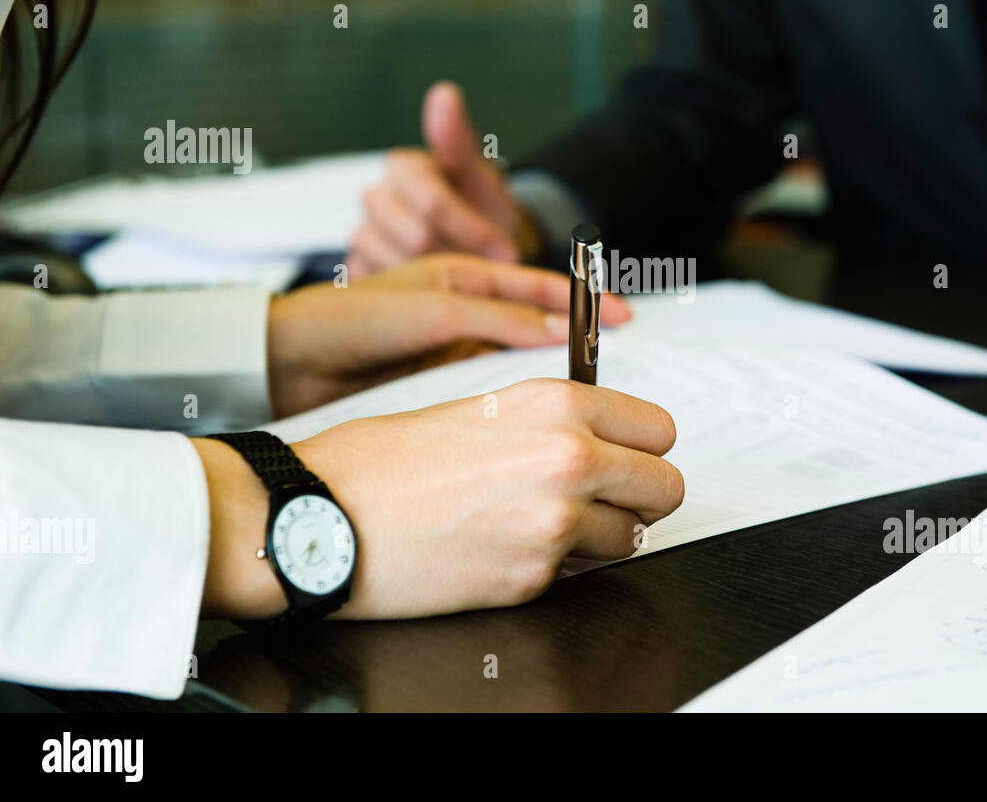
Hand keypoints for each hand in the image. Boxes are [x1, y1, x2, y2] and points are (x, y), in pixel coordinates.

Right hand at [197, 379, 682, 619]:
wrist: (320, 518)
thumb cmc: (380, 461)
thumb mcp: (477, 407)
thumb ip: (550, 422)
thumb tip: (598, 439)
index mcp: (556, 405)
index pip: (658, 430)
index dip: (641, 447)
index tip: (626, 455)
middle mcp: (568, 460)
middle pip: (666, 488)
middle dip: (638, 495)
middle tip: (602, 497)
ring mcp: (554, 525)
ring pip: (630, 538)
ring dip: (599, 536)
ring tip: (542, 523)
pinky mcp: (532, 580)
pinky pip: (574, 576)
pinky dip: (550, 568)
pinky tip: (502, 548)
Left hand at [266, 253, 630, 417]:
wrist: (285, 364)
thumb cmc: (350, 320)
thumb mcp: (432, 310)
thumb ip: (496, 320)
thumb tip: (557, 336)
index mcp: (467, 280)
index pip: (542, 291)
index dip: (587, 306)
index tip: (627, 319)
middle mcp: (466, 319)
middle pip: (537, 336)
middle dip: (575, 355)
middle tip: (614, 380)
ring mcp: (453, 359)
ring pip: (517, 375)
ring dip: (546, 394)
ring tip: (585, 417)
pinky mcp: (439, 395)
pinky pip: (490, 404)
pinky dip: (513, 417)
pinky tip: (533, 438)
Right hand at [347, 82, 540, 276]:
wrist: (484, 251)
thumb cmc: (485, 213)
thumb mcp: (483, 180)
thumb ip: (460, 142)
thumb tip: (444, 93)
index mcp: (403, 169)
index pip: (432, 202)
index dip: (473, 230)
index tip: (507, 251)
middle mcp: (377, 199)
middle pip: (415, 239)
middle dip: (461, 257)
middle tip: (493, 271)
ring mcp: (364, 235)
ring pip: (400, 268)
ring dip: (443, 282)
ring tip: (469, 282)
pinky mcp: (360, 271)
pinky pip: (389, 290)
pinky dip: (420, 298)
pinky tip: (441, 293)